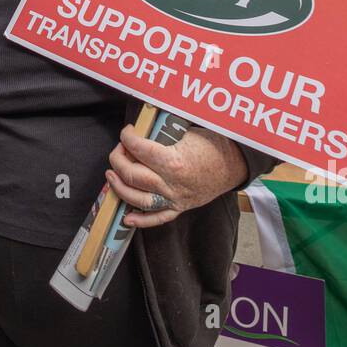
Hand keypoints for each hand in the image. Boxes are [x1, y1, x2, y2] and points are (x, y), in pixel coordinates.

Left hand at [106, 123, 247, 227]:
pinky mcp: (179, 208)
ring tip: (111, 175)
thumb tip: (143, 126)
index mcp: (174, 162)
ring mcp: (174, 198)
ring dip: (120, 187)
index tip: (127, 131)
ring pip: (139, 199)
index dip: (128, 138)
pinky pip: (157, 218)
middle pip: (133, 175)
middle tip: (118, 150)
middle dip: (118, 161)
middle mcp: (171, 184)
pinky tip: (126, 217)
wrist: (235, 164)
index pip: (140, 150)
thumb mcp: (188, 132)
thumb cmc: (214, 145)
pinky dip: (140, 220)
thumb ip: (163, 132)